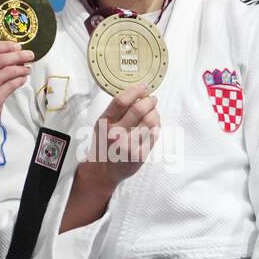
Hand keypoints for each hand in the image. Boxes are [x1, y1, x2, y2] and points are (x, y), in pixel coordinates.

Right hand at [0, 41, 32, 153]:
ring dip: (22, 68)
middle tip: (29, 55)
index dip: (6, 46)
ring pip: (8, 71)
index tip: (17, 46)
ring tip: (27, 69)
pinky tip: (23, 79)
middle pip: (0, 58)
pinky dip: (20, 80)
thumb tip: (9, 54)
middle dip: (18, 55)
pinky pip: (11, 85)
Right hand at [59, 84, 161, 232]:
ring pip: (150, 121)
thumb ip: (116, 110)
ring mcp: (128, 146)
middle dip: (149, 101)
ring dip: (155, 113)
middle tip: (152, 99)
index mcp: (104, 123)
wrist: (103, 171)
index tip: (143, 87)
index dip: (135, 91)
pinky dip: (156, 127)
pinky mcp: (140, 156)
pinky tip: (152, 126)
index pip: (121, 101)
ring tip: (153, 112)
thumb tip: (138, 93)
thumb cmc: (104, 143)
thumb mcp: (102, 124)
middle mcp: (115, 134)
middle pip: (138, 110)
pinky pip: (154, 135)